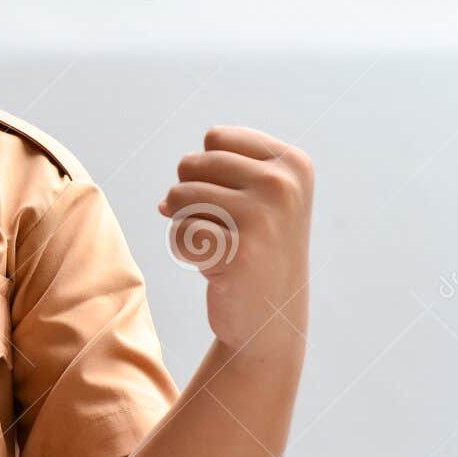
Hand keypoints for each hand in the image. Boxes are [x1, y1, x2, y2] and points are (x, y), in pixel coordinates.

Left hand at [157, 125, 313, 357]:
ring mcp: (264, 216)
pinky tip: (214, 267)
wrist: (271, 318)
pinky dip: (183, 250)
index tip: (236, 201)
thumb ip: (213, 173)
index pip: (215, 138)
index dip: (207, 170)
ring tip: (219, 246)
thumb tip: (165, 202)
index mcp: (292, 163)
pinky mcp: (240, 251)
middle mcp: (283, 184)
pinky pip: (177, 232)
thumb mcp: (254, 197)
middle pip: (191, 164)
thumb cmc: (254, 248)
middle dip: (191, 197)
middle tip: (224, 229)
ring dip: (186, 224)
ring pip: (178, 196)